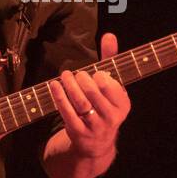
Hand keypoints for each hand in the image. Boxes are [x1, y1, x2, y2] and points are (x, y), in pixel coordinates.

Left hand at [49, 33, 130, 158]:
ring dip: (69, 86)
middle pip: (94, 93)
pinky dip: (59, 97)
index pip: (111, 86)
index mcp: (123, 105)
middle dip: (83, 79)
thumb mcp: (112, 85)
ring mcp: (95, 127)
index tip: (95, 73)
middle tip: (77, 74)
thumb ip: (110, 59)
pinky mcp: (79, 132)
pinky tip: (53, 85)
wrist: (97, 142)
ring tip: (65, 76)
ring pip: (80, 102)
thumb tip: (109, 35)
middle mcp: (112, 117)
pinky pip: (67, 112)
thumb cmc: (104, 105)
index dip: (101, 77)